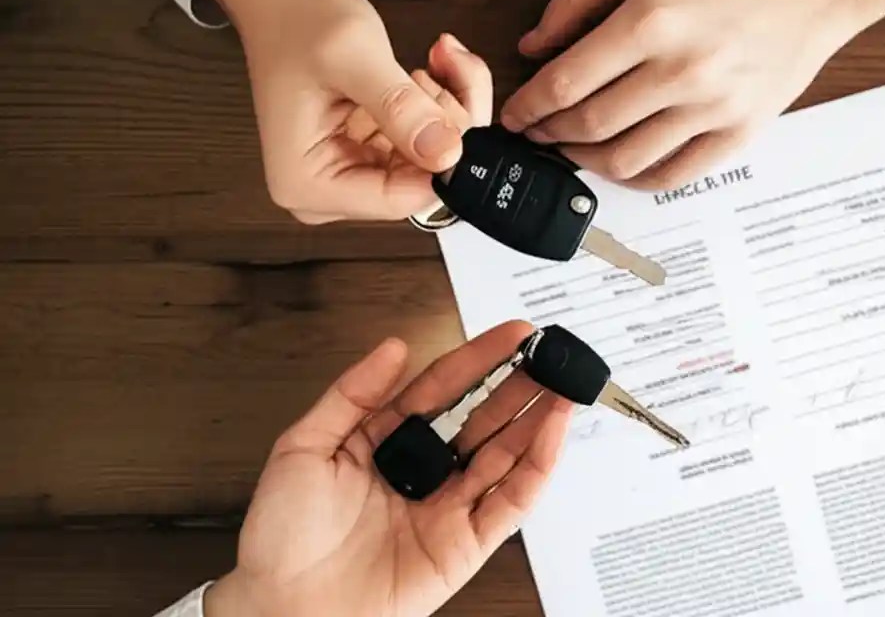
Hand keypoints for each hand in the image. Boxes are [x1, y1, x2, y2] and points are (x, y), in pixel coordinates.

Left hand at [203, 322, 572, 616]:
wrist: (286, 609)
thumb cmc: (282, 539)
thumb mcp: (302, 448)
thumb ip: (350, 394)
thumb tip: (392, 349)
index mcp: (384, 444)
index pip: (442, 389)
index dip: (477, 359)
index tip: (510, 334)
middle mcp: (422, 473)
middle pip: (482, 417)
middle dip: (518, 383)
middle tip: (548, 352)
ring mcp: (448, 508)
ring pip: (506, 454)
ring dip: (538, 417)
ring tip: (564, 383)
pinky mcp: (468, 544)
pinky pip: (513, 500)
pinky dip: (538, 466)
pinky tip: (551, 432)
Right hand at [205, 0, 492, 222]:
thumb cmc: (298, 21)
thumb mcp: (353, 56)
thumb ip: (399, 107)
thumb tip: (445, 154)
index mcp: (306, 183)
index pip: (400, 200)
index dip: (441, 160)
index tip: (452, 109)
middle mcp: (328, 190)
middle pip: (423, 182)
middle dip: (447, 126)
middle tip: (437, 72)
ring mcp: (353, 173)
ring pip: (435, 161)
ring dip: (448, 109)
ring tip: (431, 64)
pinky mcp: (373, 154)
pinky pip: (430, 143)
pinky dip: (444, 104)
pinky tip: (433, 69)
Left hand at [501, 0, 884, 189]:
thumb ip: (576, 0)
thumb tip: (533, 47)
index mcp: (651, 22)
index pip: (567, 83)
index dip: (529, 106)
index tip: (515, 115)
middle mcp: (682, 70)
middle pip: (590, 125)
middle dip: (549, 134)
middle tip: (536, 131)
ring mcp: (713, 109)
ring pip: (626, 160)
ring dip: (584, 161)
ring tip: (571, 147)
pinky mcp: (738, 134)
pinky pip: (674, 176)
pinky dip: (636, 180)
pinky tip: (620, 165)